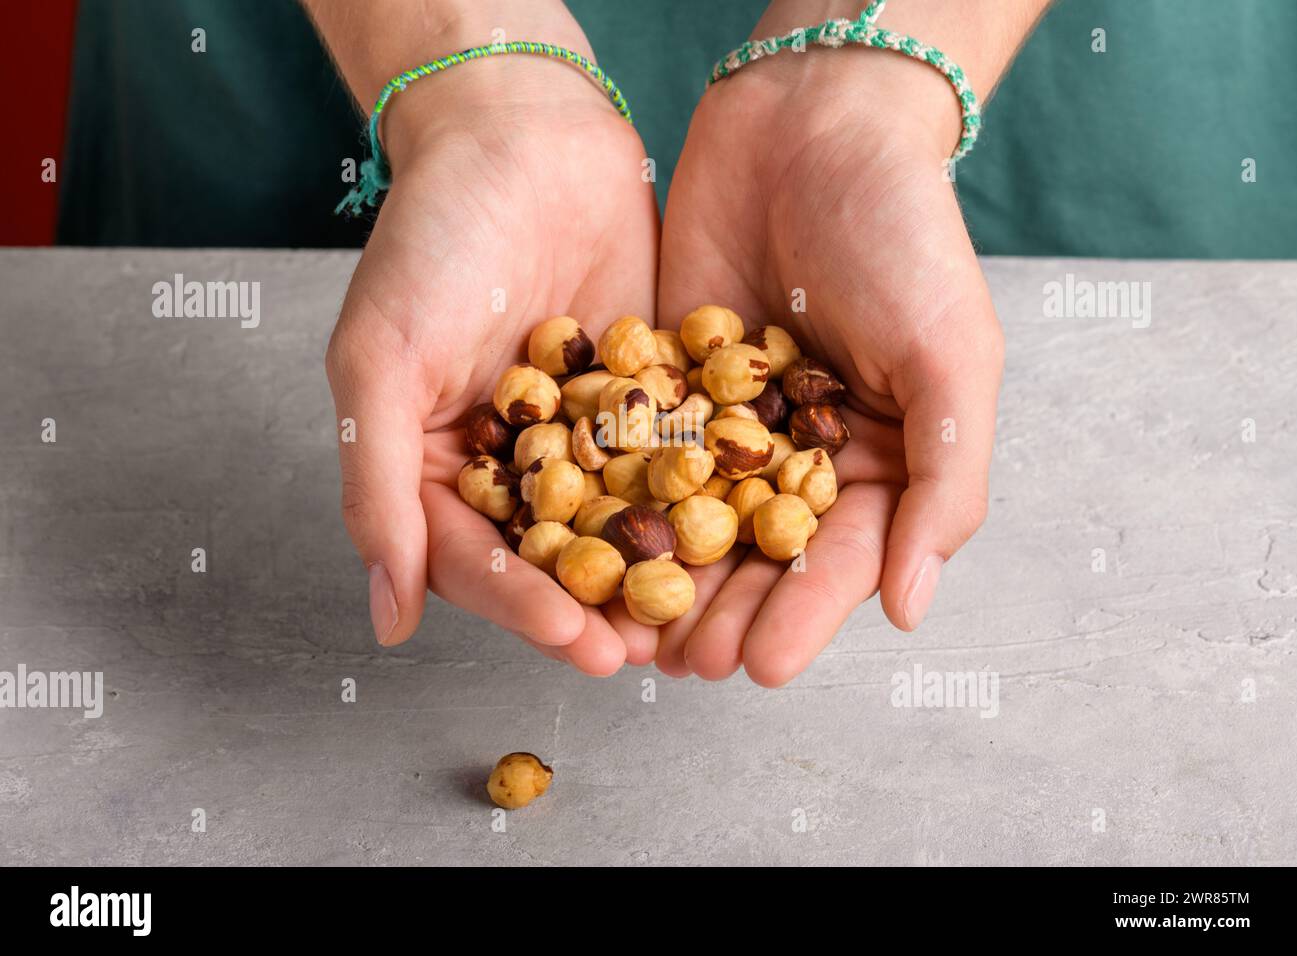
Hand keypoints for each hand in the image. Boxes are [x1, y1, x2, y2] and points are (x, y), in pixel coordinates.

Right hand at [326, 37, 659, 673]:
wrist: (520, 135)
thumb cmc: (432, 240)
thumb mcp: (381, 362)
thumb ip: (380, 486)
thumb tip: (386, 618)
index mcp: (443, 467)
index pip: (478, 560)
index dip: (521, 605)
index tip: (571, 638)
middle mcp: (515, 463)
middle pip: (554, 558)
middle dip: (597, 605)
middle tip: (644, 650)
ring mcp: (587, 433)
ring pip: (621, 522)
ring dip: (654, 572)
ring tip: (697, 617)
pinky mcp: (650, 397)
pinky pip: (674, 459)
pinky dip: (701, 498)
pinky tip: (738, 533)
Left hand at [657, 45, 1002, 685]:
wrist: (813, 125)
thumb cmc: (905, 236)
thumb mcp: (952, 356)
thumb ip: (946, 482)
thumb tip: (911, 606)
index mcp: (878, 461)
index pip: (838, 559)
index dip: (802, 617)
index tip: (764, 668)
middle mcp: (799, 456)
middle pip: (757, 555)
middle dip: (723, 611)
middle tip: (685, 664)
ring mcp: (726, 423)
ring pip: (689, 518)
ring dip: (661, 577)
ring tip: (631, 633)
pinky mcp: (663, 383)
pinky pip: (637, 453)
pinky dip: (612, 500)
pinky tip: (584, 546)